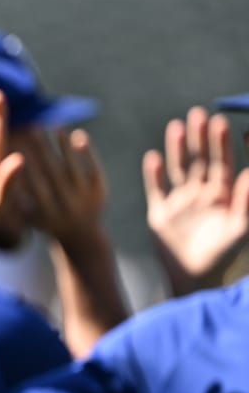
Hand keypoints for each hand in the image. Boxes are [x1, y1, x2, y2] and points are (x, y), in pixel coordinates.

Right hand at [11, 127, 108, 249]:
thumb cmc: (46, 222)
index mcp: (46, 214)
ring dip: (64, 145)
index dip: (26, 162)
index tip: (17, 142)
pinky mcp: (101, 192)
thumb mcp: (28, 216)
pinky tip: (78, 135)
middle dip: (43, 148)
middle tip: (33, 127)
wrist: (81, 238)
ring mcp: (86, 199)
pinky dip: (86, 152)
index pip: (35, 183)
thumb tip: (0, 170)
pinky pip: (94, 168)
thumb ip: (17, 198)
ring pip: (74, 167)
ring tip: (56, 124)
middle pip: (53, 172)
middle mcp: (67, 206)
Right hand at [142, 107, 248, 294]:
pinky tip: (153, 157)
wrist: (194, 279)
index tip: (224, 122)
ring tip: (176, 125)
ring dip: (177, 148)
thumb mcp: (240, 227)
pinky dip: (154, 174)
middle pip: (200, 160)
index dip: (223, 144)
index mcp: (223, 197)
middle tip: (200, 113)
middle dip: (200, 138)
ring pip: (178, 169)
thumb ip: (246, 200)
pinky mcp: (160, 214)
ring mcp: (180, 203)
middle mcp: (201, 195)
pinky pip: (156, 189)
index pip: (223, 164)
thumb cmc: (225, 255)